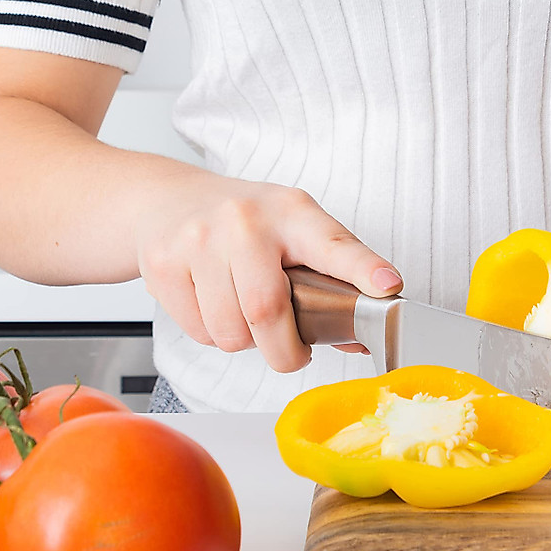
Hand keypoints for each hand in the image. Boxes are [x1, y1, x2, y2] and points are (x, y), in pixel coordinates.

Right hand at [135, 175, 401, 372]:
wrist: (167, 199)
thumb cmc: (243, 222)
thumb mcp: (292, 228)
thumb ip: (329, 275)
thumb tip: (360, 336)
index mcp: (291, 212)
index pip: (332, 243)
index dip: (361, 268)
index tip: (387, 286)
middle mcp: (244, 221)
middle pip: (268, 311)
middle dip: (285, 351)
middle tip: (291, 350)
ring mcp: (198, 240)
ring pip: (230, 333)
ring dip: (243, 341)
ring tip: (244, 315)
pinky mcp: (163, 264)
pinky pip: (199, 332)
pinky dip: (211, 334)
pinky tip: (211, 304)